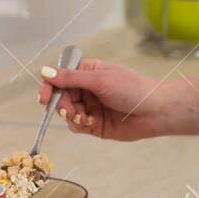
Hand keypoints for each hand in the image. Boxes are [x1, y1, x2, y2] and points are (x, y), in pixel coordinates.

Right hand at [36, 59, 198, 140]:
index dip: (49, 86)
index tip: (43, 96)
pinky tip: (89, 122)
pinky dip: (78, 124)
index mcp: (88, 72)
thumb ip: (70, 78)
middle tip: (66, 109)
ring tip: (82, 117)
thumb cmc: (132, 88)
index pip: (60, 77)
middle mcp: (87, 89)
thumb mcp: (99, 80)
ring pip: (66, 112)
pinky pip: (76, 125)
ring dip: (70, 114)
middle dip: (59, 104)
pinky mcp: (94, 124)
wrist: (155, 111)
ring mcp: (90, 107)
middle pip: (60, 96)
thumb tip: (44, 71)